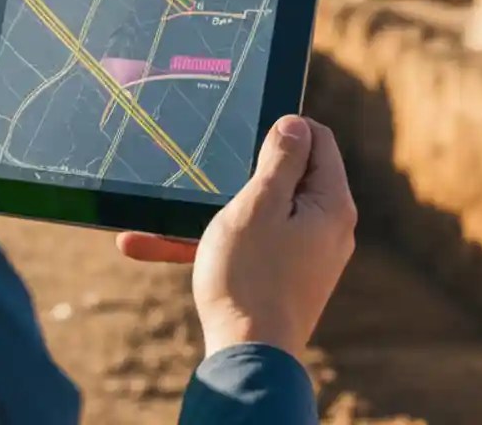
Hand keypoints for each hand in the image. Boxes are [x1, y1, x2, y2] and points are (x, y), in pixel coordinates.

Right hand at [116, 115, 356, 361]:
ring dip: (211, 212)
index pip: (318, 139)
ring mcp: (307, 254)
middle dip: (238, 173)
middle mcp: (328, 227)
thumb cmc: (251, 278)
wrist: (249, 358)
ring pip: (258, 213)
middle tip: (204, 174)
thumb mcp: (258, 205)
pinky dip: (212, 242)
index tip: (242, 135)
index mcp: (331, 203)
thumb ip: (281, 160)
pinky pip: (249, 245)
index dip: (281, 128)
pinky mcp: (285, 277)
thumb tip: (295, 123)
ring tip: (156, 217)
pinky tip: (151, 246)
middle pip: (287, 176)